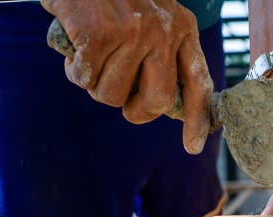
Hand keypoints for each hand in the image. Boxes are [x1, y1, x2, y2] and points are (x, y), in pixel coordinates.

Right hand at [40, 0, 212, 152]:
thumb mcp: (151, 14)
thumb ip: (162, 52)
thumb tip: (159, 103)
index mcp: (182, 26)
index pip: (198, 82)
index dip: (196, 118)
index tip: (192, 146)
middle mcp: (163, 30)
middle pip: (155, 101)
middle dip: (135, 112)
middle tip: (123, 103)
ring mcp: (133, 32)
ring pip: (113, 96)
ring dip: (96, 86)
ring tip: (91, 58)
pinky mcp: (100, 35)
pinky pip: (85, 79)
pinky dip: (74, 72)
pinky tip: (75, 48)